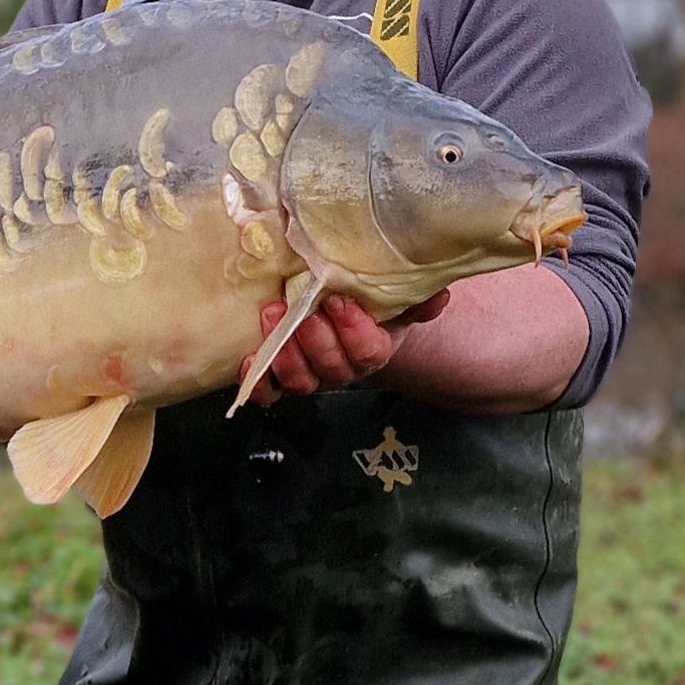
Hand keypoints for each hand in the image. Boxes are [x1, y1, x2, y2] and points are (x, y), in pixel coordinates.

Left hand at [239, 290, 450, 408]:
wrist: (341, 313)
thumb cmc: (368, 304)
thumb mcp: (393, 297)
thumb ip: (416, 298)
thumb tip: (438, 293)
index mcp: (371, 350)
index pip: (367, 351)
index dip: (353, 331)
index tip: (339, 301)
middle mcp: (340, 368)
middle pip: (331, 367)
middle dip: (315, 339)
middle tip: (301, 310)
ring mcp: (310, 375)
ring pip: (301, 381)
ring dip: (285, 353)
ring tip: (271, 315)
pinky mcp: (279, 377)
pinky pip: (269, 391)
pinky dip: (258, 381)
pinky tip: (246, 359)